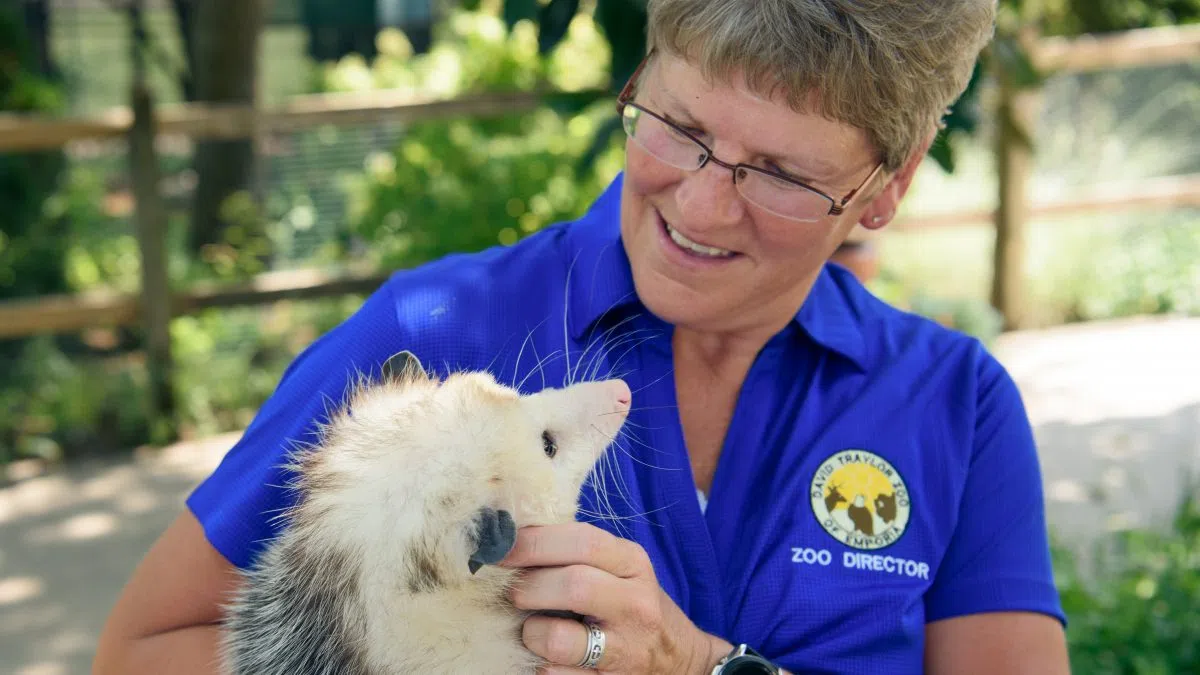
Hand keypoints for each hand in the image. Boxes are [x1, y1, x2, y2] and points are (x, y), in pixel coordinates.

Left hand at [499, 522, 726, 673]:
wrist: (681, 660)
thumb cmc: (633, 605)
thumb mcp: (620, 570)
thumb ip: (575, 552)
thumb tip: (511, 535)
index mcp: (633, 564)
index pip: (582, 541)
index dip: (533, 543)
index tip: (499, 548)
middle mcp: (635, 604)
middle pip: (572, 585)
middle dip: (528, 586)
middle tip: (513, 592)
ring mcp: (626, 649)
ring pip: (559, 639)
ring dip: (531, 633)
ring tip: (532, 630)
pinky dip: (542, 667)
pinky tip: (547, 658)